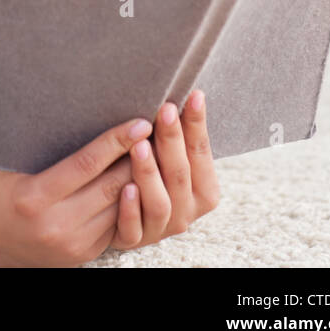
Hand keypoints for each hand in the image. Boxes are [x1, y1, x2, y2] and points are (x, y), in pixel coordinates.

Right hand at [0, 89, 218, 266]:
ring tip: (159, 149)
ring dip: (142, 178)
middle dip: (140, 157)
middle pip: (111, 186)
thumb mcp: (15, 162)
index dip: (116, 141)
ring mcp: (74, 244)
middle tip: (162, 128)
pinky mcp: (86, 254)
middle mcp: (57, 223)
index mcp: (36, 196)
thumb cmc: (2, 190)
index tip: (141, 120)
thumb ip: (48, 143)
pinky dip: (132, 200)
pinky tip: (143, 177)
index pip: (86, 164)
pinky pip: (117, 222)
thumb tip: (81, 103)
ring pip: (121, 206)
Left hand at [108, 89, 220, 251]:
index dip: (197, 125)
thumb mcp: (171, 157)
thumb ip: (178, 136)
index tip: (192, 95)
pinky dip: (130, 209)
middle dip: (172, 141)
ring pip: (159, 203)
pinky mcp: (134, 240)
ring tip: (139, 147)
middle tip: (164, 110)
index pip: (201, 153)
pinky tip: (125, 188)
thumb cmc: (154, 174)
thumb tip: (187, 89)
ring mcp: (161, 229)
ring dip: (149, 173)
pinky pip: (133, 229)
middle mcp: (187, 213)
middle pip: (180, 175)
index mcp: (204, 191)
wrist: (127, 218)